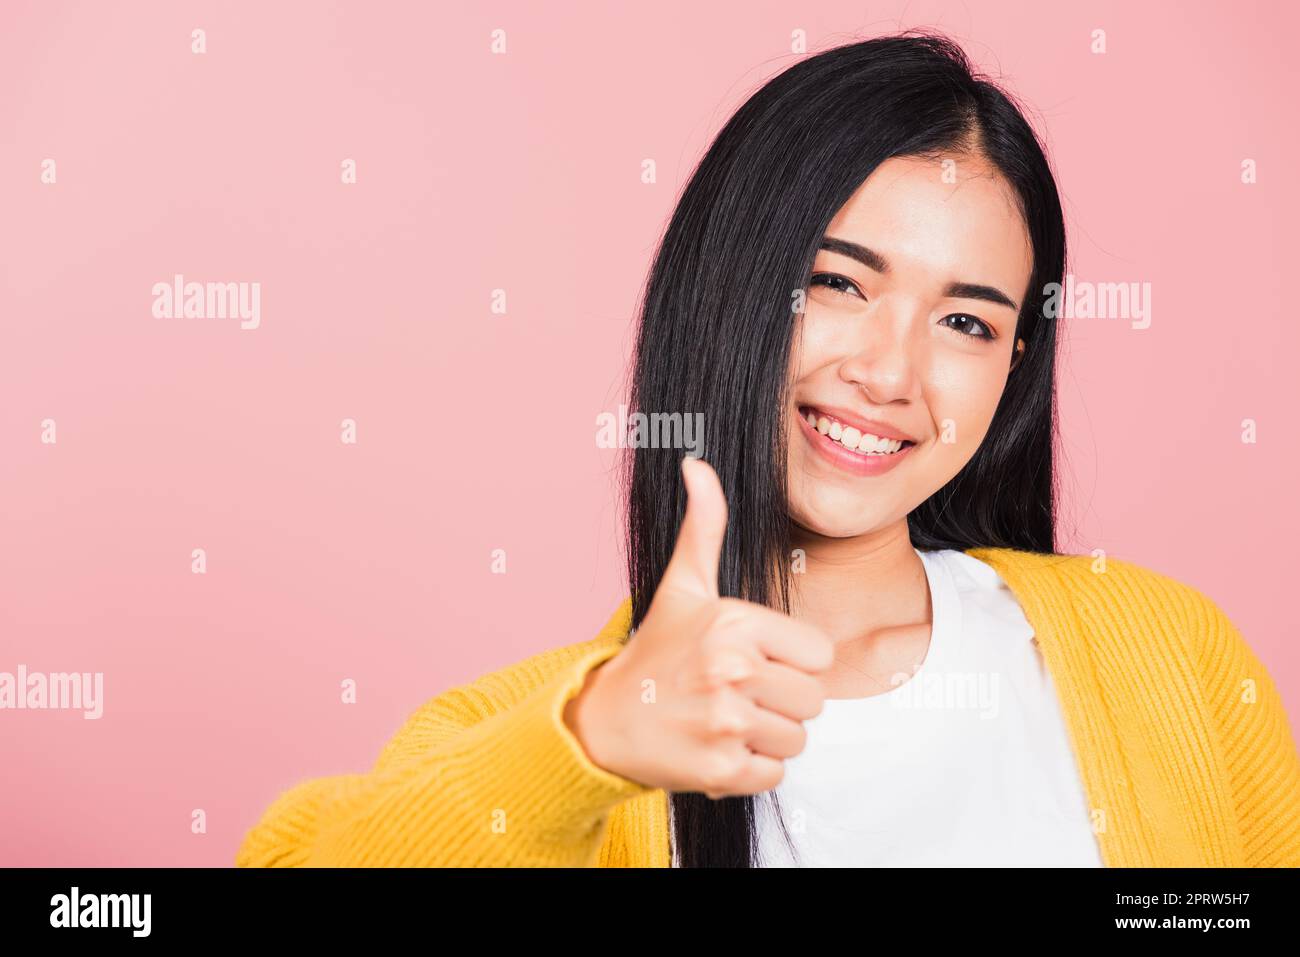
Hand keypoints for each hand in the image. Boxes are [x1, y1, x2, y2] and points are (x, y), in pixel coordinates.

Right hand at [564, 456, 833, 798]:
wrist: (602, 721)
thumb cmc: (655, 652)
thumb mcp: (682, 587)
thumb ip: (703, 527)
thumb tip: (697, 463)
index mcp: (734, 622)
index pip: (818, 654)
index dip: (790, 661)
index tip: (753, 661)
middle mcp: (732, 669)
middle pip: (813, 700)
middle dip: (780, 702)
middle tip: (735, 694)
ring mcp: (726, 721)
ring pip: (797, 738)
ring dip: (767, 736)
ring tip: (725, 720)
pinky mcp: (721, 769)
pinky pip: (775, 773)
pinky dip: (750, 768)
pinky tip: (716, 747)